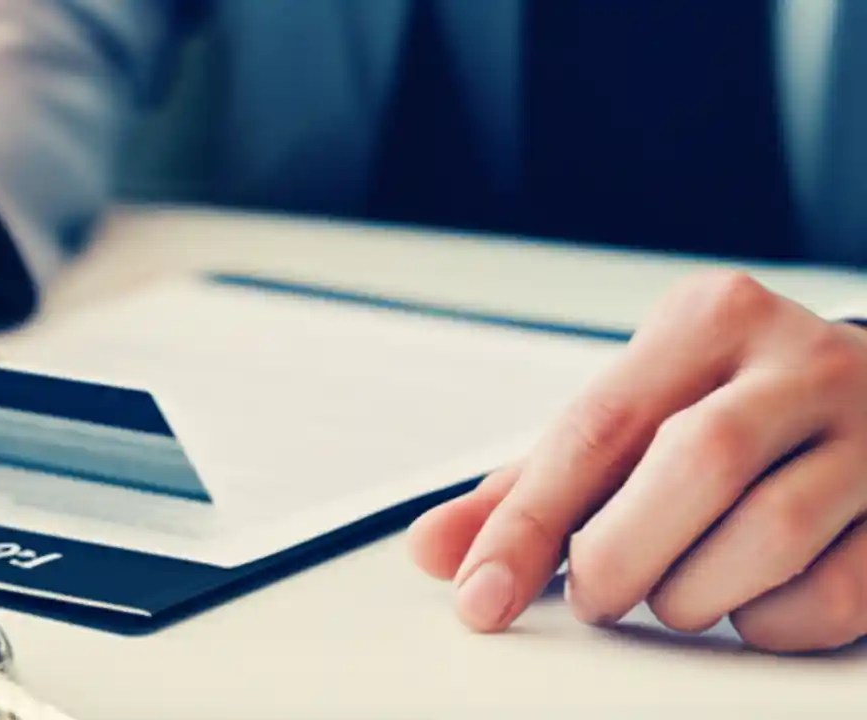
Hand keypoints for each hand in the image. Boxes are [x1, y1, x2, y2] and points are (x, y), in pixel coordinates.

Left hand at [409, 271, 866, 651]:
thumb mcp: (627, 424)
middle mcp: (800, 359)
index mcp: (709, 319)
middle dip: (620, 555)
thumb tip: (434, 551)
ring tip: (669, 592)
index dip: (528, 522)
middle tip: (594, 593)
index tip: (480, 594)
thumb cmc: (721, 413)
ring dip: (693, 594)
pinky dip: (766, 623)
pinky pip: (833, 595)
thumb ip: (532, 487)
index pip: (597, 425)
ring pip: (772, 534)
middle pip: (693, 464)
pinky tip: (744, 601)